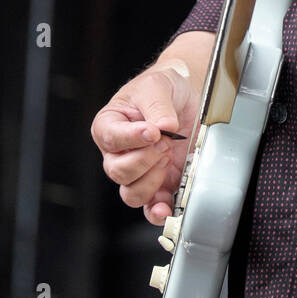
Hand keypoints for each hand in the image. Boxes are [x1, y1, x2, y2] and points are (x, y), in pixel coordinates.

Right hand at [91, 64, 198, 224]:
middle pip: (118, 171)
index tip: (151, 131)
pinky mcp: (159, 184)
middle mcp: (119, 153)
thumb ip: (158, 106)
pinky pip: (151, 208)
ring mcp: (139, 172)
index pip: (109, 139)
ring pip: (131, 193)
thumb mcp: (157, 86)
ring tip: (168, 157)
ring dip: (152, 180)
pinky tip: (166, 206)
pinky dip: (158, 211)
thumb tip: (163, 127)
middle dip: (144, 158)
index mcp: (110, 126)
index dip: (130, 139)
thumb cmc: (163, 88)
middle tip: (165, 141)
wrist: (187, 95)